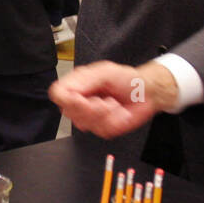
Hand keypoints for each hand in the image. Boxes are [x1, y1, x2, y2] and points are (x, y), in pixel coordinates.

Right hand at [49, 61, 174, 137]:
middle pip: (69, 112)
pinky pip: (100, 130)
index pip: (57, 94)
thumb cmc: (127, 80)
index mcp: (77, 84)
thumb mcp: (106, 72)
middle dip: (90, 108)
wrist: (146, 93)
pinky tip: (118, 112)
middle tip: (105, 100)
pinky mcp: (101, 128)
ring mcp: (89, 116)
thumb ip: (86, 80)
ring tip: (114, 104)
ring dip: (104, 114)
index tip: (84, 98)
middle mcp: (80, 100)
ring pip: (84, 123)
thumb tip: (70, 91)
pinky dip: (114, 121)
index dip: (68, 99)